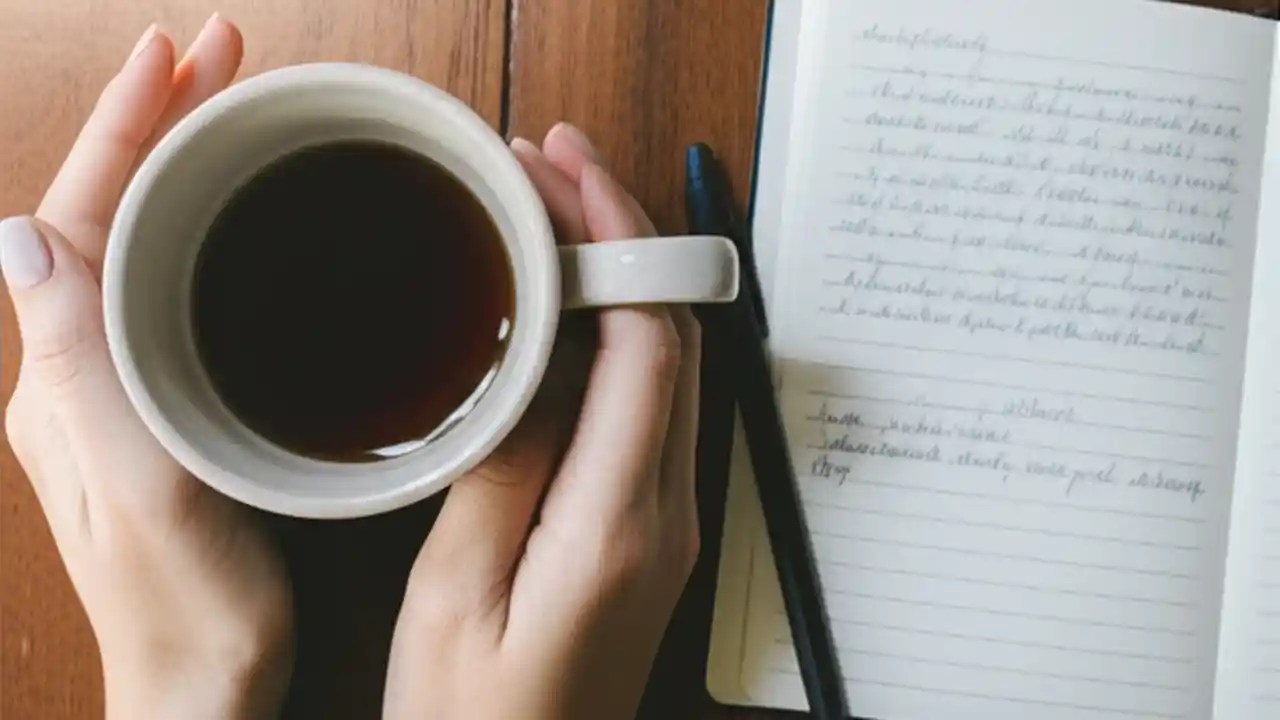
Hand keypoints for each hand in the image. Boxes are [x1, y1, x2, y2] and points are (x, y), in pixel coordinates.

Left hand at [2, 18, 291, 719]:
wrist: (206, 680)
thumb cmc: (188, 606)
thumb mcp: (144, 489)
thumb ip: (83, 370)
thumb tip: (18, 236)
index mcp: (67, 377)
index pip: (83, 217)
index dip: (127, 126)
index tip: (178, 52)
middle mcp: (80, 368)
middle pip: (110, 212)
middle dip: (158, 121)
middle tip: (221, 53)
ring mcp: (120, 384)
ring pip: (143, 241)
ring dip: (181, 162)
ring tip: (232, 105)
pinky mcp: (164, 403)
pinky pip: (172, 286)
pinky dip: (207, 226)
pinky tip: (244, 217)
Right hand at [382, 123, 701, 719]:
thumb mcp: (453, 599)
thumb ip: (497, 475)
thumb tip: (527, 366)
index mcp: (619, 526)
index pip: (648, 342)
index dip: (616, 242)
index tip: (564, 175)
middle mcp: (667, 515)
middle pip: (673, 336)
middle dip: (623, 236)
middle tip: (550, 169)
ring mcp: (668, 522)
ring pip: (667, 364)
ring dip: (621, 280)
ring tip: (551, 216)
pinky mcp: (648, 531)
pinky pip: (648, 407)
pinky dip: (616, 337)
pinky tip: (563, 311)